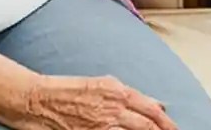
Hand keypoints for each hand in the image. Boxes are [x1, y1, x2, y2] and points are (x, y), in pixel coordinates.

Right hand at [22, 75, 176, 129]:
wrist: (37, 99)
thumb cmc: (67, 90)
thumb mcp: (102, 85)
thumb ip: (129, 95)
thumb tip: (157, 103)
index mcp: (117, 90)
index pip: (151, 108)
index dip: (166, 122)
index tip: (173, 129)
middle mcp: (113, 107)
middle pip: (147, 126)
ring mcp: (102, 125)